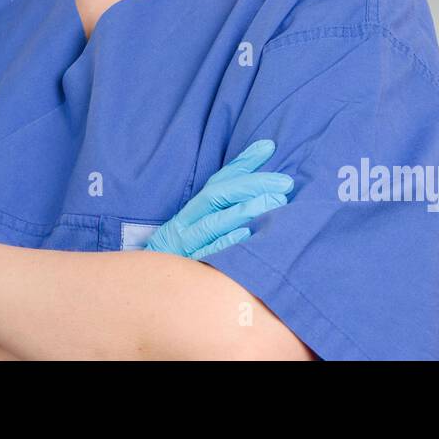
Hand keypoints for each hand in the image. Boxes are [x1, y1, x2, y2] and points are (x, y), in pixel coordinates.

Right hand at [144, 138, 292, 259]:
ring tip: (275, 202)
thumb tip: (254, 184)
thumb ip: (224, 208)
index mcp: (191, 211)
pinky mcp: (191, 270)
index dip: (242, 163)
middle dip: (252, 185)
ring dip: (245, 210)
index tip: (268, 147)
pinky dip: (226, 243)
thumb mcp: (198, 229)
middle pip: (217, 196)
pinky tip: (247, 234)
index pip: (219, 181)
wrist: (153, 290)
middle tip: (285, 183)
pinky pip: (208, 254)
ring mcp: (187, 246)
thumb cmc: (185, 255)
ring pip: (214, 223)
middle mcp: (187, 224)